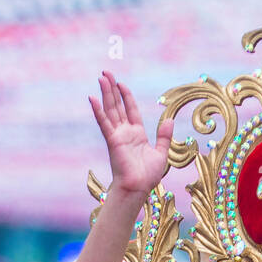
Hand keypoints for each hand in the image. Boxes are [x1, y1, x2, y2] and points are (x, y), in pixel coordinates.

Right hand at [88, 70, 173, 196]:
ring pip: (110, 109)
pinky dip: (98, 110)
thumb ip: (164, 136)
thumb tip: (169, 120)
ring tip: (101, 77)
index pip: (130, 109)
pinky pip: (104, 123)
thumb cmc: (147, 176)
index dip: (126, 96)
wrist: (138, 188)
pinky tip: (92, 98)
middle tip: (105, 72)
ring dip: (105, 93)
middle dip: (112, 88)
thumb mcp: (161, 153)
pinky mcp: (112, 140)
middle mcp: (125, 132)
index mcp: (136, 134)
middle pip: (117, 105)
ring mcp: (117, 135)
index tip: (121, 83)